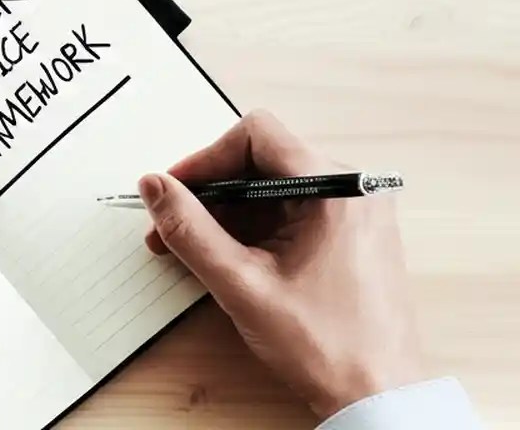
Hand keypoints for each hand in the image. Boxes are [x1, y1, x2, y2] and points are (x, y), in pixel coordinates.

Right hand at [139, 111, 424, 418]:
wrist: (378, 397)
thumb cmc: (327, 346)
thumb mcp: (241, 284)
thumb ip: (190, 230)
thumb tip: (155, 187)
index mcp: (335, 190)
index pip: (256, 136)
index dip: (205, 160)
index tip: (174, 192)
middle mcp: (351, 190)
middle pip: (261, 161)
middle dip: (210, 193)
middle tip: (171, 227)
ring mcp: (354, 212)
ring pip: (272, 188)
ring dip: (227, 214)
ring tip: (192, 251)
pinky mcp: (349, 234)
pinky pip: (290, 212)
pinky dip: (253, 229)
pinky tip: (226, 258)